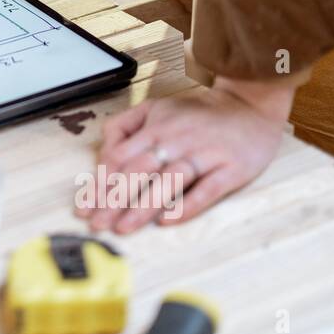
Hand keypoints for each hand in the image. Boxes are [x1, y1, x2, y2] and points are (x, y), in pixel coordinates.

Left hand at [77, 77, 294, 233]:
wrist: (249, 106)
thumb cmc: (197, 114)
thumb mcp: (157, 108)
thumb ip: (126, 126)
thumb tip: (103, 153)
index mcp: (157, 126)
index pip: (120, 158)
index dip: (99, 184)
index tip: (84, 208)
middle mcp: (178, 139)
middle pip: (139, 171)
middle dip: (114, 200)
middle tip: (96, 225)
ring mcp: (205, 154)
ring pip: (170, 181)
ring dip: (144, 206)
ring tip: (123, 227)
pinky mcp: (231, 168)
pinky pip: (208, 189)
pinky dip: (188, 205)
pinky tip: (168, 221)